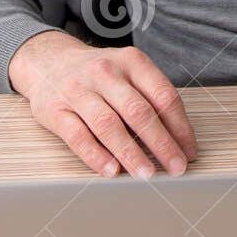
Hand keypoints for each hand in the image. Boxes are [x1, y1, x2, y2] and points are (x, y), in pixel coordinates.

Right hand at [8, 32, 197, 178]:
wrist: (47, 61)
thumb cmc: (98, 75)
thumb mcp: (128, 72)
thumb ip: (151, 98)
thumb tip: (178, 140)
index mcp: (131, 61)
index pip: (163, 96)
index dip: (180, 127)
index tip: (188, 152)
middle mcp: (105, 72)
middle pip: (138, 112)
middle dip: (161, 144)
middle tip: (176, 168)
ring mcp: (78, 90)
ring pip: (108, 124)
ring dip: (131, 153)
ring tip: (146, 174)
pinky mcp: (54, 110)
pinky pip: (78, 136)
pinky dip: (96, 156)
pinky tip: (111, 170)